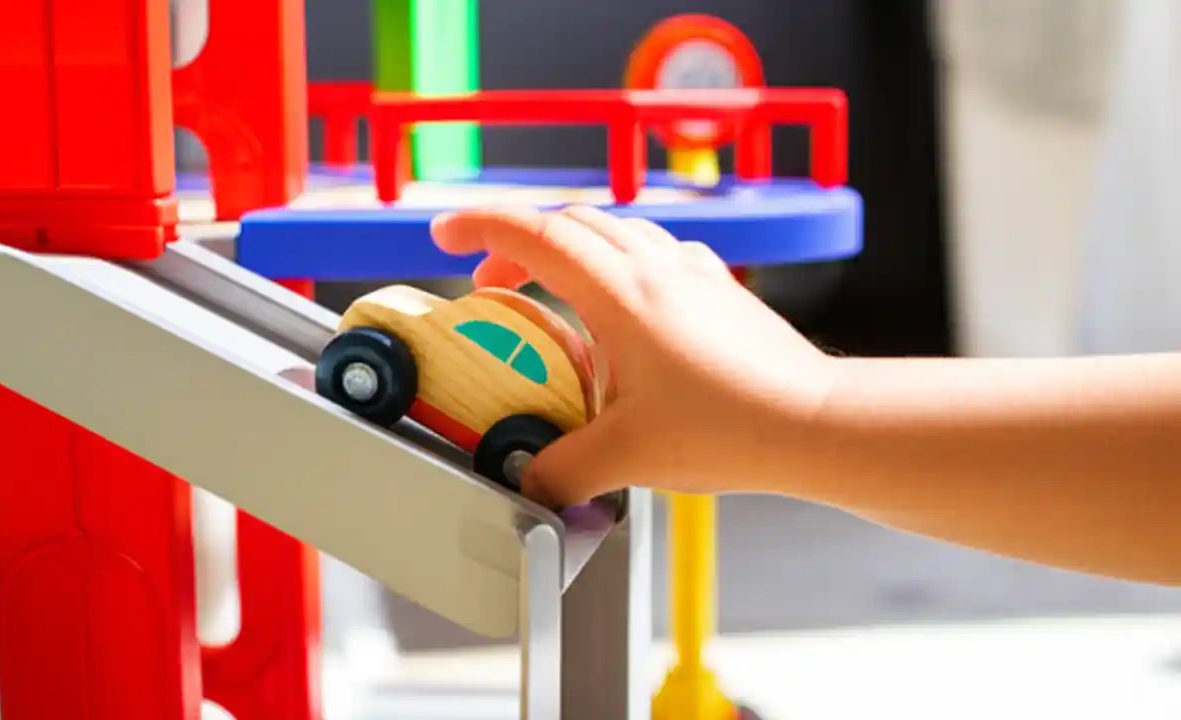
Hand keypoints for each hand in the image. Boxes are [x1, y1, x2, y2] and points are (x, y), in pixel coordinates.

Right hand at [431, 205, 839, 507]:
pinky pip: (656, 254)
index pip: (534, 235)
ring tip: (554, 301)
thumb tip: (528, 481)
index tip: (444, 234)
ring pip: (615, 231)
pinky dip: (620, 267)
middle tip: (493, 288)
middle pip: (570, 224)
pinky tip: (624, 313)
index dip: (479, 226)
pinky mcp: (720, 290)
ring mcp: (693, 272)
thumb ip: (561, 469)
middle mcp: (656, 267)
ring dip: (570, 253)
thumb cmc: (733, 427)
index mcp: (622, 294)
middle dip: (518, 247)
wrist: (815, 423)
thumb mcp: (626, 457)